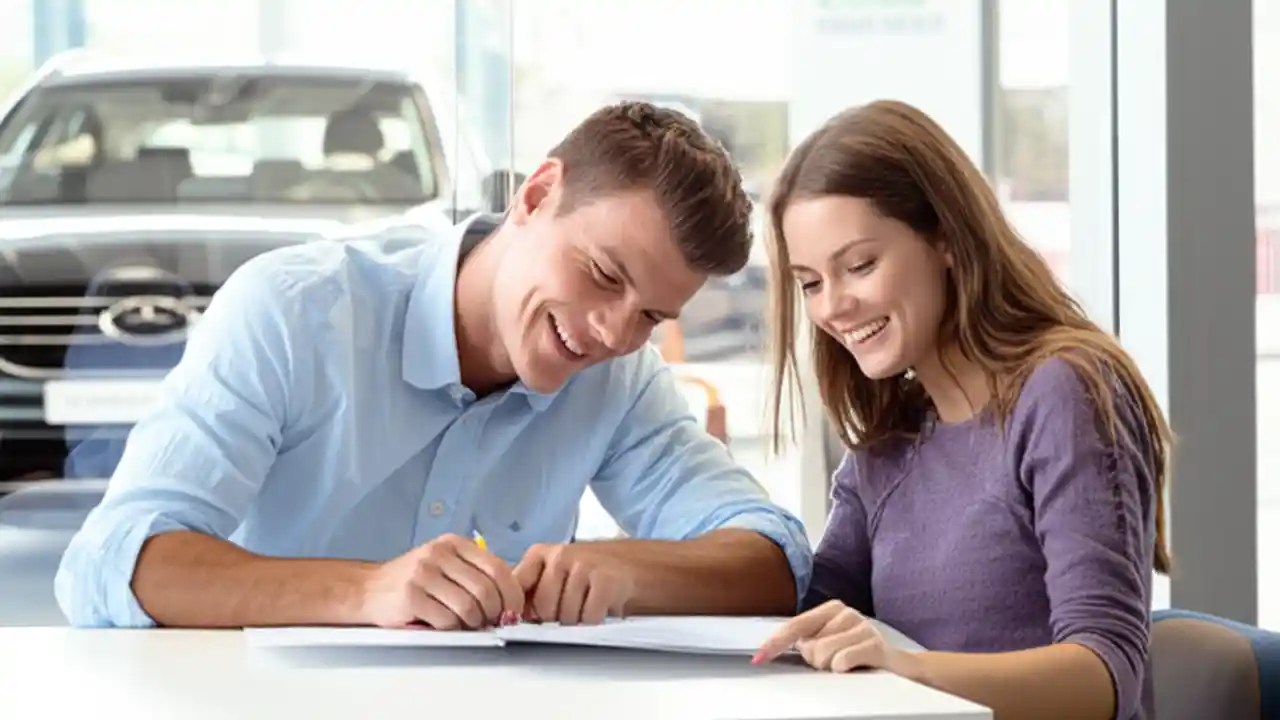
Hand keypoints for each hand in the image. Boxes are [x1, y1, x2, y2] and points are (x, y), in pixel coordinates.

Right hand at [360, 533, 523, 629]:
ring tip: (469, 625)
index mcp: (454, 543)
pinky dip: (453, 629)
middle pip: (485, 589)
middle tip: (492, 623)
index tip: (514, 611)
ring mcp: (423, 573)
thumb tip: (511, 600)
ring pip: (468, 607)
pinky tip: (448, 626)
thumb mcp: (446, 564)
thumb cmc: (415, 580)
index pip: (497, 567)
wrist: (369, 588)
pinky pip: (446, 620)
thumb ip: (474, 573)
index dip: (512, 593)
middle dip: (495, 613)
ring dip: (474, 623)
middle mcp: (439, 554)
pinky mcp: (410, 596)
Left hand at [514, 543, 633, 625]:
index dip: (520, 611)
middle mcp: (560, 555)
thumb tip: (505, 619)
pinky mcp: (605, 580)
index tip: (529, 619)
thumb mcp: (550, 577)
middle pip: (544, 607)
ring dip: (575, 622)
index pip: (517, 588)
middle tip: (565, 612)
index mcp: (538, 554)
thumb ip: (526, 592)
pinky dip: (593, 621)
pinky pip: (589, 617)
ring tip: (583, 608)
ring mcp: (583, 566)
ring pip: (567, 615)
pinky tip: (597, 609)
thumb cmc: (580, 577)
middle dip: (553, 619)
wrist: (624, 567)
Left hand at [754, 600, 909, 672]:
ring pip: (824, 656)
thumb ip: (809, 640)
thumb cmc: (860, 654)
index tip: (760, 657)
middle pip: (809, 646)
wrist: (900, 666)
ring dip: (832, 668)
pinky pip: (842, 662)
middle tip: (834, 663)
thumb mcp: (831, 643)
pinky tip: (857, 667)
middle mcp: (846, 612)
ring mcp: (862, 626)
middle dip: (816, 661)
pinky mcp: (875, 644)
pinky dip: (844, 670)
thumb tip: (783, 646)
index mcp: (831, 609)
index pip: (795, 626)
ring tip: (848, 665)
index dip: (775, 643)